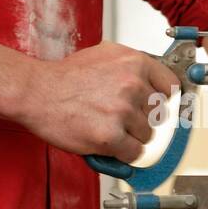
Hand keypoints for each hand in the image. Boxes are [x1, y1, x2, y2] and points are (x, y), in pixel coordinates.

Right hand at [20, 43, 177, 162]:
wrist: (37, 93)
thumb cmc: (65, 78)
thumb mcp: (104, 56)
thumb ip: (131, 68)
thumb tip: (155, 83)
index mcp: (134, 62)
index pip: (170, 86)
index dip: (162, 99)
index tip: (155, 105)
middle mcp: (132, 84)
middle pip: (158, 114)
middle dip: (140, 118)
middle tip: (117, 116)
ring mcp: (122, 111)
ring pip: (148, 135)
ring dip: (131, 136)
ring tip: (107, 126)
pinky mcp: (110, 136)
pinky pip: (134, 153)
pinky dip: (123, 153)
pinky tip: (108, 142)